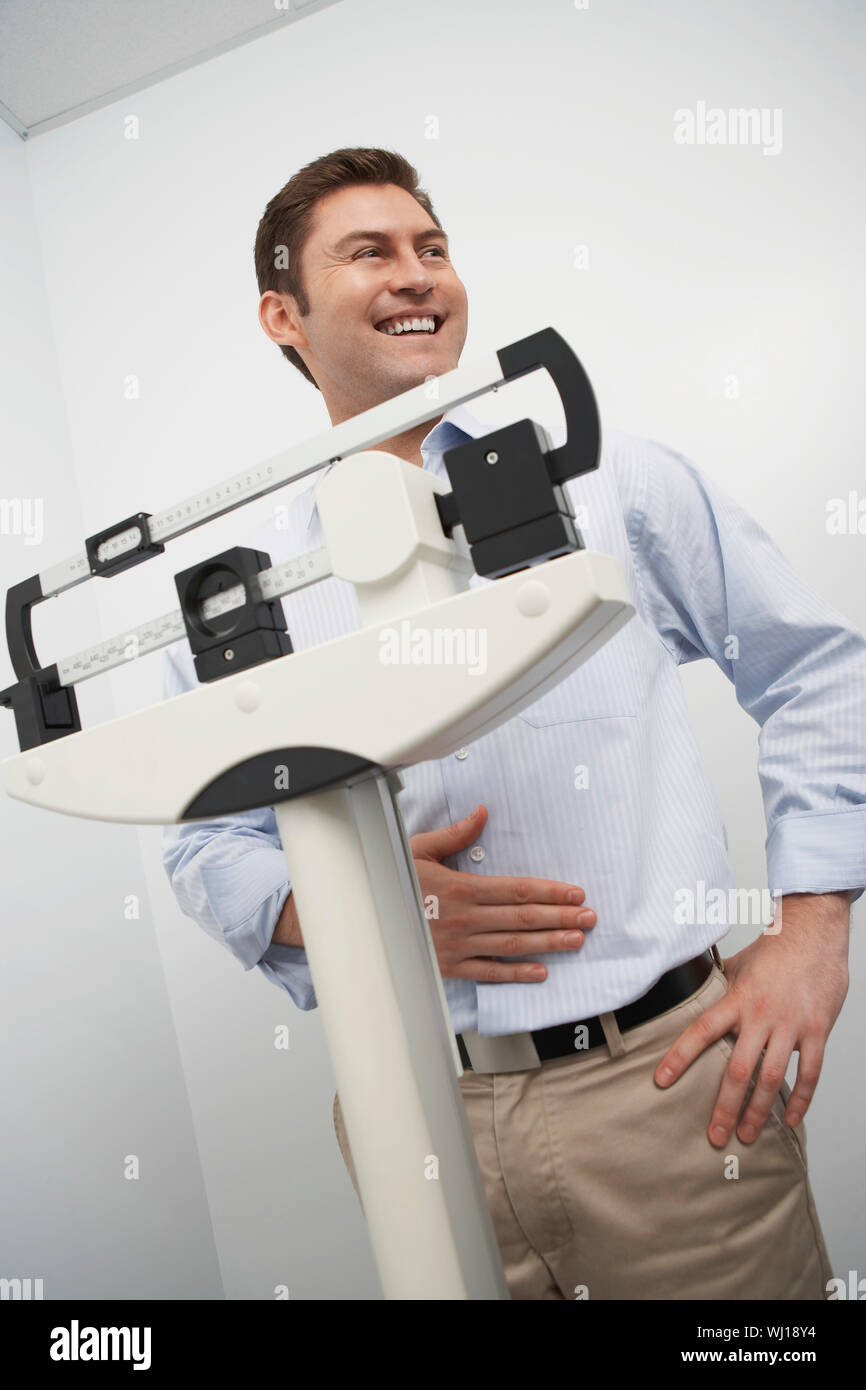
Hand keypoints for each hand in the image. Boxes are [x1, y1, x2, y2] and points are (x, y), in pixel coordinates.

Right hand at [410, 804, 595, 982]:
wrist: (365, 920)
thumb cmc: (392, 883)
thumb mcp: (418, 850)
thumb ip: (454, 834)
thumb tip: (481, 813)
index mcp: (461, 888)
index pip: (517, 890)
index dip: (550, 892)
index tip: (575, 893)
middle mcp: (466, 918)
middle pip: (523, 918)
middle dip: (560, 918)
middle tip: (588, 918)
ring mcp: (460, 945)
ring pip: (513, 946)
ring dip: (548, 943)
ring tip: (575, 941)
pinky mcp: (451, 966)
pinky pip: (489, 972)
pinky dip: (517, 974)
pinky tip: (541, 972)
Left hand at [654, 893, 850, 1146]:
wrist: (816, 934)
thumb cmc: (776, 948)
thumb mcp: (739, 964)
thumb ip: (720, 987)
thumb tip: (696, 994)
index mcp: (738, 999)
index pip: (701, 1031)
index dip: (680, 1057)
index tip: (662, 1080)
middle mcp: (762, 1016)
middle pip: (737, 1069)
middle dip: (724, 1106)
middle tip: (714, 1135)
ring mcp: (791, 1026)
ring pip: (772, 1078)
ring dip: (757, 1111)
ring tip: (746, 1135)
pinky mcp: (816, 1031)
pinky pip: (809, 1072)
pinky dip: (801, 1099)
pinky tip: (790, 1119)